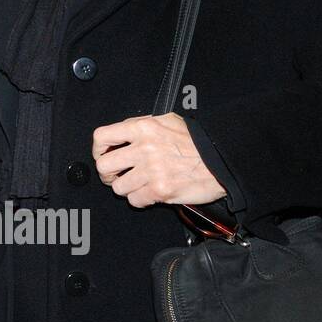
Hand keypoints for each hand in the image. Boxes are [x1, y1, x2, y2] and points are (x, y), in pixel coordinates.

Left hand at [92, 113, 227, 207]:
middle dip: (107, 174)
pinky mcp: (160, 190)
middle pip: (104, 166)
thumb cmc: (198, 141)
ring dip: (126, 188)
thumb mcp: (168, 121)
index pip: (102, 137)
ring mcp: (151, 171)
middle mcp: (144, 148)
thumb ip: (142, 125)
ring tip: (138, 184)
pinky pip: (135, 200)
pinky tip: (150, 193)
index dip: (98, 149)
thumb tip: (123, 134)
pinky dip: (140, 199)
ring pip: (118, 187)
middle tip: (116, 176)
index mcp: (144, 128)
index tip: (102, 155)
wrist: (223, 160)